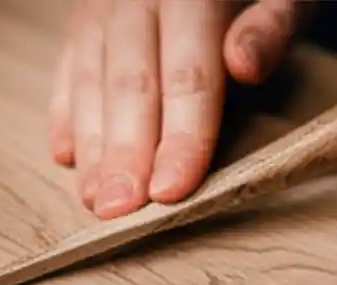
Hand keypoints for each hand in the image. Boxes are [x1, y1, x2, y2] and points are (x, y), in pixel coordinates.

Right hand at [50, 0, 304, 218]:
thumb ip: (270, 28)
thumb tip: (242, 65)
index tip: (170, 191)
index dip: (181, 138)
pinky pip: (68, 66)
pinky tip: (67, 156)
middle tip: (119, 211)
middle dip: (125, 154)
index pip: (189, 77)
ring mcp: (101, 5)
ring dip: (92, 145)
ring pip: (90, 80)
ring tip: (94, 198)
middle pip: (130, 86)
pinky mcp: (82, 17)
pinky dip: (66, 113)